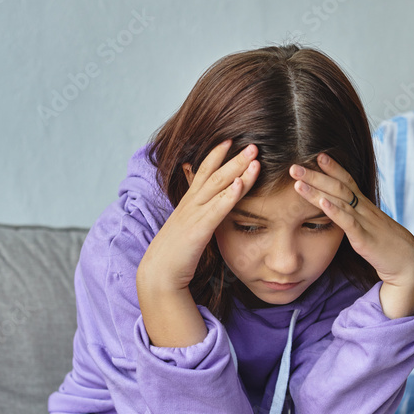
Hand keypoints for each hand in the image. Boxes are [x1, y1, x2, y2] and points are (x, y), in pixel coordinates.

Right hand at [138, 140, 259, 293]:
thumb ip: (199, 217)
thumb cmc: (175, 254)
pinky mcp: (199, 229)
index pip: (203, 172)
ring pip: (218, 186)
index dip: (216, 155)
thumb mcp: (188, 228)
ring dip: (237, 169)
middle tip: (252, 143)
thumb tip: (209, 212)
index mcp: (189, 203)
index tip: (230, 140)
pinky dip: (230, 195)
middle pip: (214, 174)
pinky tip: (241, 183)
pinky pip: (217, 208)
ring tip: (254, 156)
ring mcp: (194, 215)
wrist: (159, 273)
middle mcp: (191, 204)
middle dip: (234, 157)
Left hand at [290, 153, 413, 318]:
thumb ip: (357, 219)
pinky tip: (321, 203)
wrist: (410, 263)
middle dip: (315, 175)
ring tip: (298, 182)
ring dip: (317, 190)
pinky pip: (348, 222)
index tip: (317, 155)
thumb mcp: (371, 228)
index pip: (348, 181)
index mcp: (365, 207)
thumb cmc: (389, 247)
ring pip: (339, 201)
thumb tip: (343, 214)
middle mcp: (364, 210)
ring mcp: (365, 223)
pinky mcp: (364, 239)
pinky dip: (334, 212)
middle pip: (338, 187)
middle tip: (293, 166)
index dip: (333, 168)